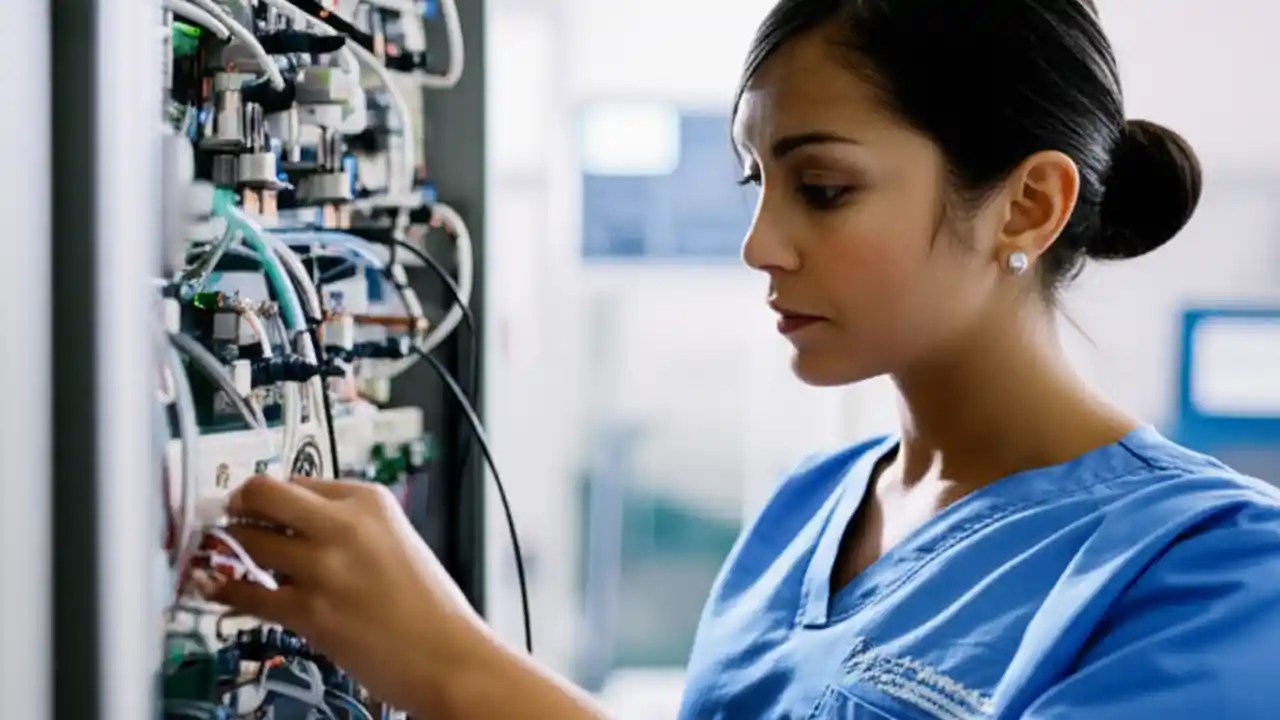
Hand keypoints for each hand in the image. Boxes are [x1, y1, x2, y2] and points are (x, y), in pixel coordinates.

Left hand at [198, 475, 490, 712]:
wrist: (446, 654)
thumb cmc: (427, 604)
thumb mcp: (395, 539)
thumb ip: (348, 524)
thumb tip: (291, 523)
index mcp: (369, 500)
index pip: (296, 480)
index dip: (268, 494)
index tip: (253, 504)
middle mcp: (343, 525)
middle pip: (262, 493)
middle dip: (237, 505)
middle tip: (228, 518)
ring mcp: (324, 567)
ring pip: (247, 542)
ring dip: (229, 550)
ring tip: (226, 559)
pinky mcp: (309, 610)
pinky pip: (246, 594)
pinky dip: (225, 591)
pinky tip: (220, 589)